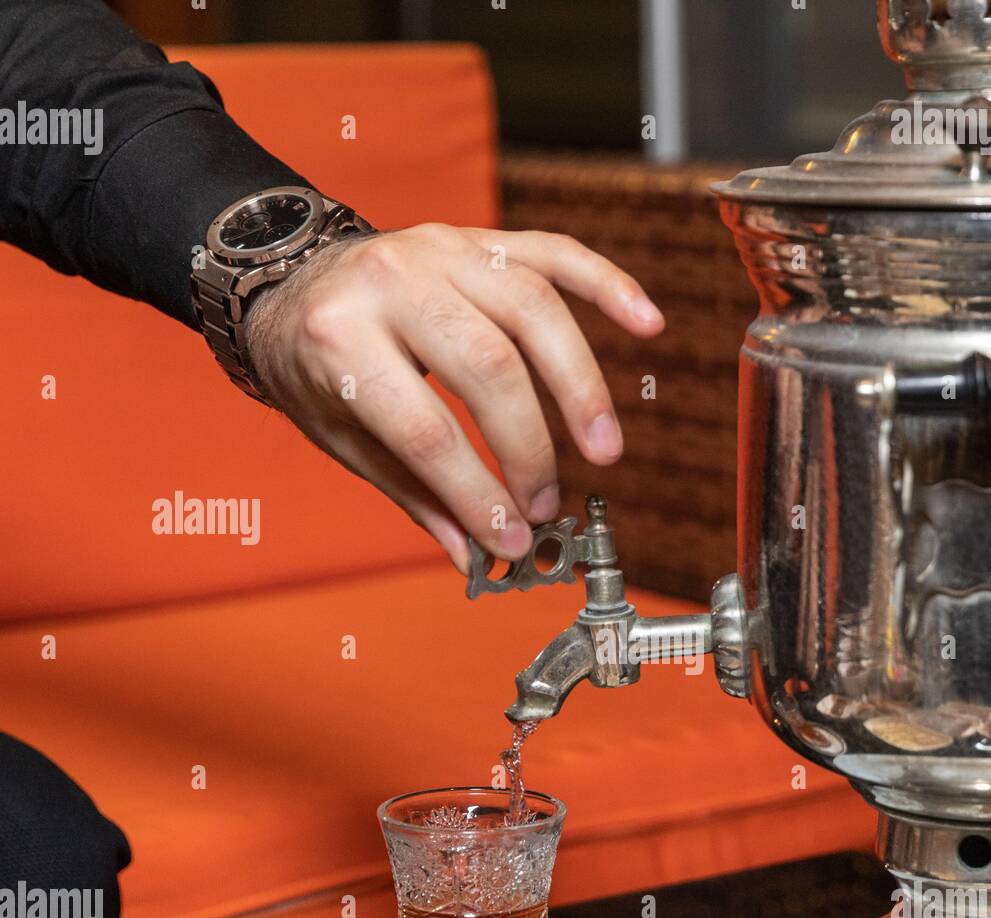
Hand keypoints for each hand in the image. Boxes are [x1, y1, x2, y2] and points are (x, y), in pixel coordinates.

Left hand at [244, 224, 664, 570]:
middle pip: (488, 367)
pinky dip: (608, 285)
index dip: (476, 493)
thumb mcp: (344, 437)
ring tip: (603, 448)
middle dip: (528, 447)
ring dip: (579, 385)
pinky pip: (555, 254)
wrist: (291, 279)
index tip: (512, 538)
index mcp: (340, 338)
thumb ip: (415, 493)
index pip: (425, 429)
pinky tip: (647, 323)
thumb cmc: (319, 367)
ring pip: (534, 309)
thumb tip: (477, 554)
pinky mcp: (480, 237)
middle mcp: (392, 281)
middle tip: (546, 501)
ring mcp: (442, 249)